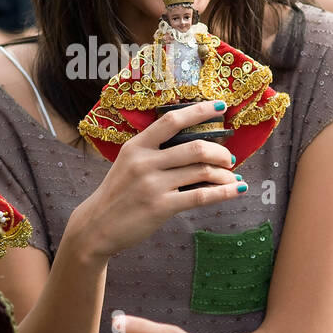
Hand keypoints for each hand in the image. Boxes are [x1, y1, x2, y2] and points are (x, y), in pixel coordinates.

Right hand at [67, 101, 242, 261]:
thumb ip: (154, 151)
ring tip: (231, 176)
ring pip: (202, 171)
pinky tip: (236, 189)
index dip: (200, 111)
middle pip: (195, 147)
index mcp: (136, 146)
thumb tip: (193, 144)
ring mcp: (153, 185)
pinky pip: (200, 196)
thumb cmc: (118, 193)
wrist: (97, 226)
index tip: (221, 107)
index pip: (172, 120)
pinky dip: (223, 192)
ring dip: (224, 173)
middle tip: (228, 157)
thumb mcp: (128, 163)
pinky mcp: (161, 207)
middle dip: (220, 151)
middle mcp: (145, 162)